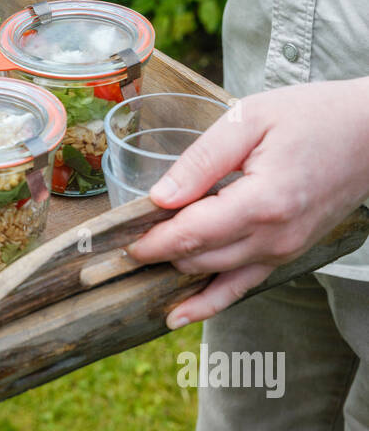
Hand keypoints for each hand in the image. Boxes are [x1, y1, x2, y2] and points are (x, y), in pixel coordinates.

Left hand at [126, 79, 368, 328]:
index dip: (153, 241)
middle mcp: (275, 236)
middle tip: (118, 249)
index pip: (192, 233)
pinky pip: (243, 286)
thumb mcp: (250, 119)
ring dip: (177, 274)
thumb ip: (202, 161)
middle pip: (198, 258)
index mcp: (263, 201)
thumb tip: (161, 197)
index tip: (122, 241)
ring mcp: (285, 250)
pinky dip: (210, 302)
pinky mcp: (289, 253)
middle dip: (158, 254)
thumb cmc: (313, 116)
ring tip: (135, 276)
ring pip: (216, 276)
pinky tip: (179, 314)